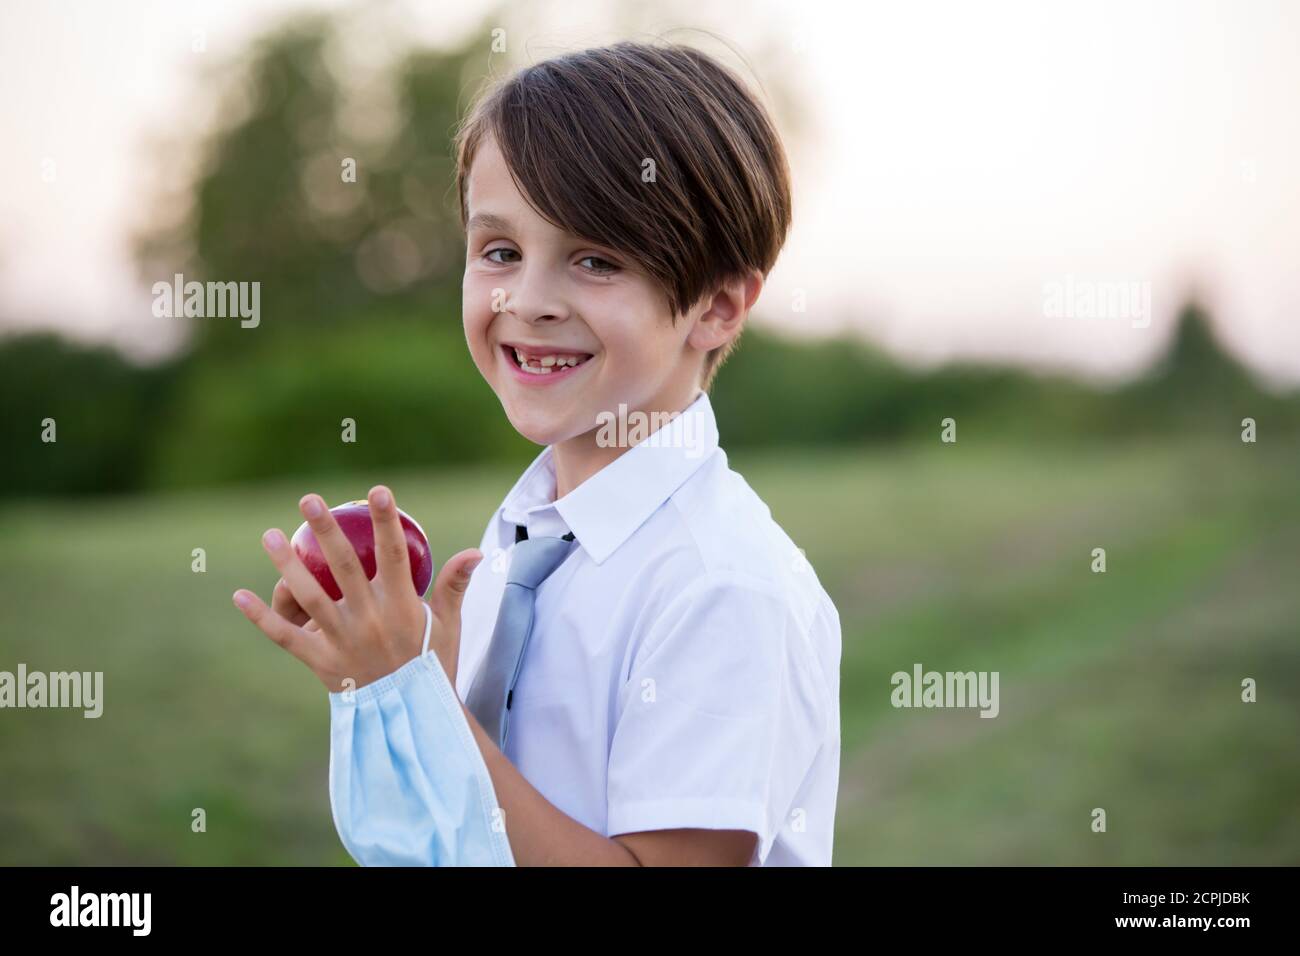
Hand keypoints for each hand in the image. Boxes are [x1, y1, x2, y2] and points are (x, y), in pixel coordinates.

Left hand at [232, 484, 482, 692]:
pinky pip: (285, 637)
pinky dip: (261, 617)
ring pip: (309, 596)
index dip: (386, 522)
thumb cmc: (432, 665)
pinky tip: (238, 595)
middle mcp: (370, 621)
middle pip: (344, 566)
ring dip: (287, 565)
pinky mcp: (320, 663)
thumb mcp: (448, 625)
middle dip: (326, 530)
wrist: (410, 719)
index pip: (395, 555)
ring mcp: (342, 642)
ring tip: (271, 535)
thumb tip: (477, 551)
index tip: (377, 491)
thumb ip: (454, 585)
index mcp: (402, 608)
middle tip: (308, 499)